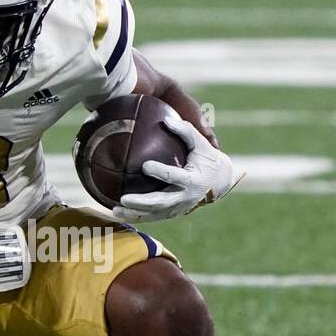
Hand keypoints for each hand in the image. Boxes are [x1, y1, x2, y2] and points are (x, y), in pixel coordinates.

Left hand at [112, 116, 235, 221]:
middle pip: (160, 202)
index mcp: (192, 180)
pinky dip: (136, 217)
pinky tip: (118, 213)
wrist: (221, 183)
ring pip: (154, 214)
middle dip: (141, 202)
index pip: (174, 177)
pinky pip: (152, 217)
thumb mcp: (201, 144)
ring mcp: (178, 208)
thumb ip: (185, 131)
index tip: (145, 166)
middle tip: (123, 199)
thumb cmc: (208, 158)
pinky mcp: (172, 213)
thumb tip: (166, 119)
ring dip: (134, 214)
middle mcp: (184, 197)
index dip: (161, 172)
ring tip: (114, 210)